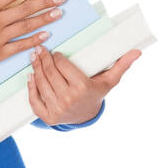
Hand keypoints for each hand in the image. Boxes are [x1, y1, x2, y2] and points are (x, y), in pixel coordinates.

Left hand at [27, 45, 141, 124]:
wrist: (87, 117)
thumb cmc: (96, 94)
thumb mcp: (110, 81)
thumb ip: (122, 65)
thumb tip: (137, 52)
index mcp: (82, 88)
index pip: (63, 66)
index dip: (56, 57)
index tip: (55, 51)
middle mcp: (69, 99)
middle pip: (50, 73)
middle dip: (42, 59)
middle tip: (39, 49)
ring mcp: (57, 109)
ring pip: (41, 84)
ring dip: (35, 69)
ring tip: (33, 58)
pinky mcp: (48, 117)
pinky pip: (35, 100)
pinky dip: (30, 88)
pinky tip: (30, 76)